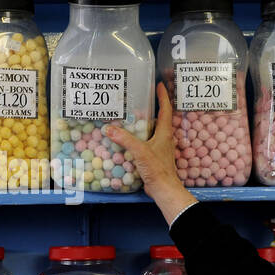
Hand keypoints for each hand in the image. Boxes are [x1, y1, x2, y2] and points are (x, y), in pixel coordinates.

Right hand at [105, 83, 195, 222]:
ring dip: (145, 123)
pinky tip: (129, 139)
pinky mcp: (154, 157)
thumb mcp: (140, 151)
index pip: (166, 109)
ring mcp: (160, 148)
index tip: (159, 85)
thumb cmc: (157, 169)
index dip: (163, 96)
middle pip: (160, 119)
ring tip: (132, 117)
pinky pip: (147, 142)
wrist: (163, 189)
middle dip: (152, 108)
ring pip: (153, 131)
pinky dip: (139, 137)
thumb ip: (125, 139)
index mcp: (165, 133)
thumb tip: (109, 128)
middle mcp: (164, 138)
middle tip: (141, 99)